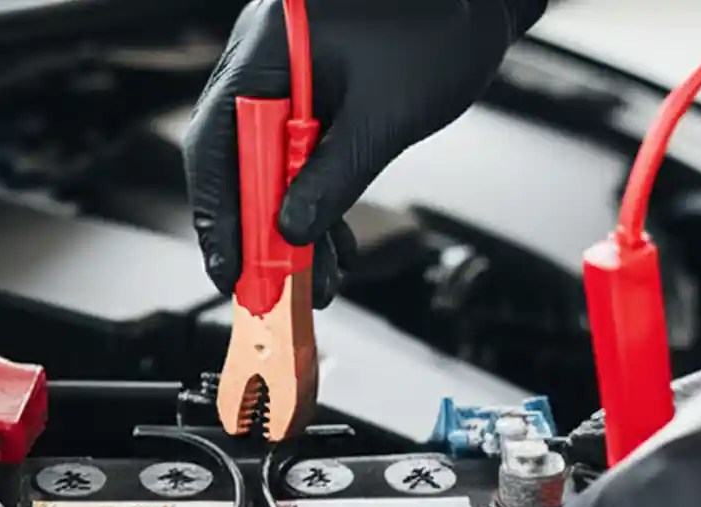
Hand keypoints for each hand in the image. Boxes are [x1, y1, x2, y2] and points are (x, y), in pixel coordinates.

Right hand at [184, 0, 546, 307]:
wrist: (483, 3)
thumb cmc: (442, 28)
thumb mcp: (384, 117)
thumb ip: (333, 178)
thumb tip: (292, 231)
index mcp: (268, 46)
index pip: (217, 140)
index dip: (219, 212)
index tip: (231, 266)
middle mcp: (265, 58)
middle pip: (233, 155)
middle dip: (251, 226)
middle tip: (263, 284)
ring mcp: (285, 74)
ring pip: (266, 163)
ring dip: (286, 223)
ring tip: (309, 277)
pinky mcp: (312, 92)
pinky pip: (295, 154)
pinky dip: (310, 199)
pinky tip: (326, 242)